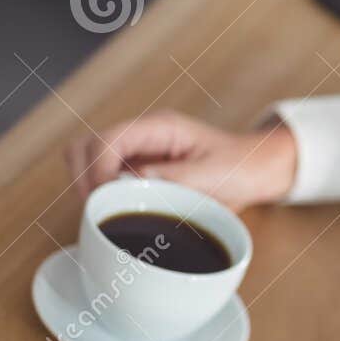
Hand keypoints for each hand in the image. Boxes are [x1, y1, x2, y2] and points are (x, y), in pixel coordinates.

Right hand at [64, 110, 298, 210]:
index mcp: (160, 128)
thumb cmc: (240, 167)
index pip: (108, 139)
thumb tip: (135, 181)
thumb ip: (176, 177)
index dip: (97, 170)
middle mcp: (143, 135)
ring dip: (88, 185)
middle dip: (84, 178)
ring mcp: (137, 152)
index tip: (103, 200)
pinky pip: (104, 178)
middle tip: (99, 209)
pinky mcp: (137, 170)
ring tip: (105, 211)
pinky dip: (100, 194)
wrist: (255, 170)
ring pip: (87, 160)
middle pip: (85, 146)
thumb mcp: (214, 175)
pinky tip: (115, 212)